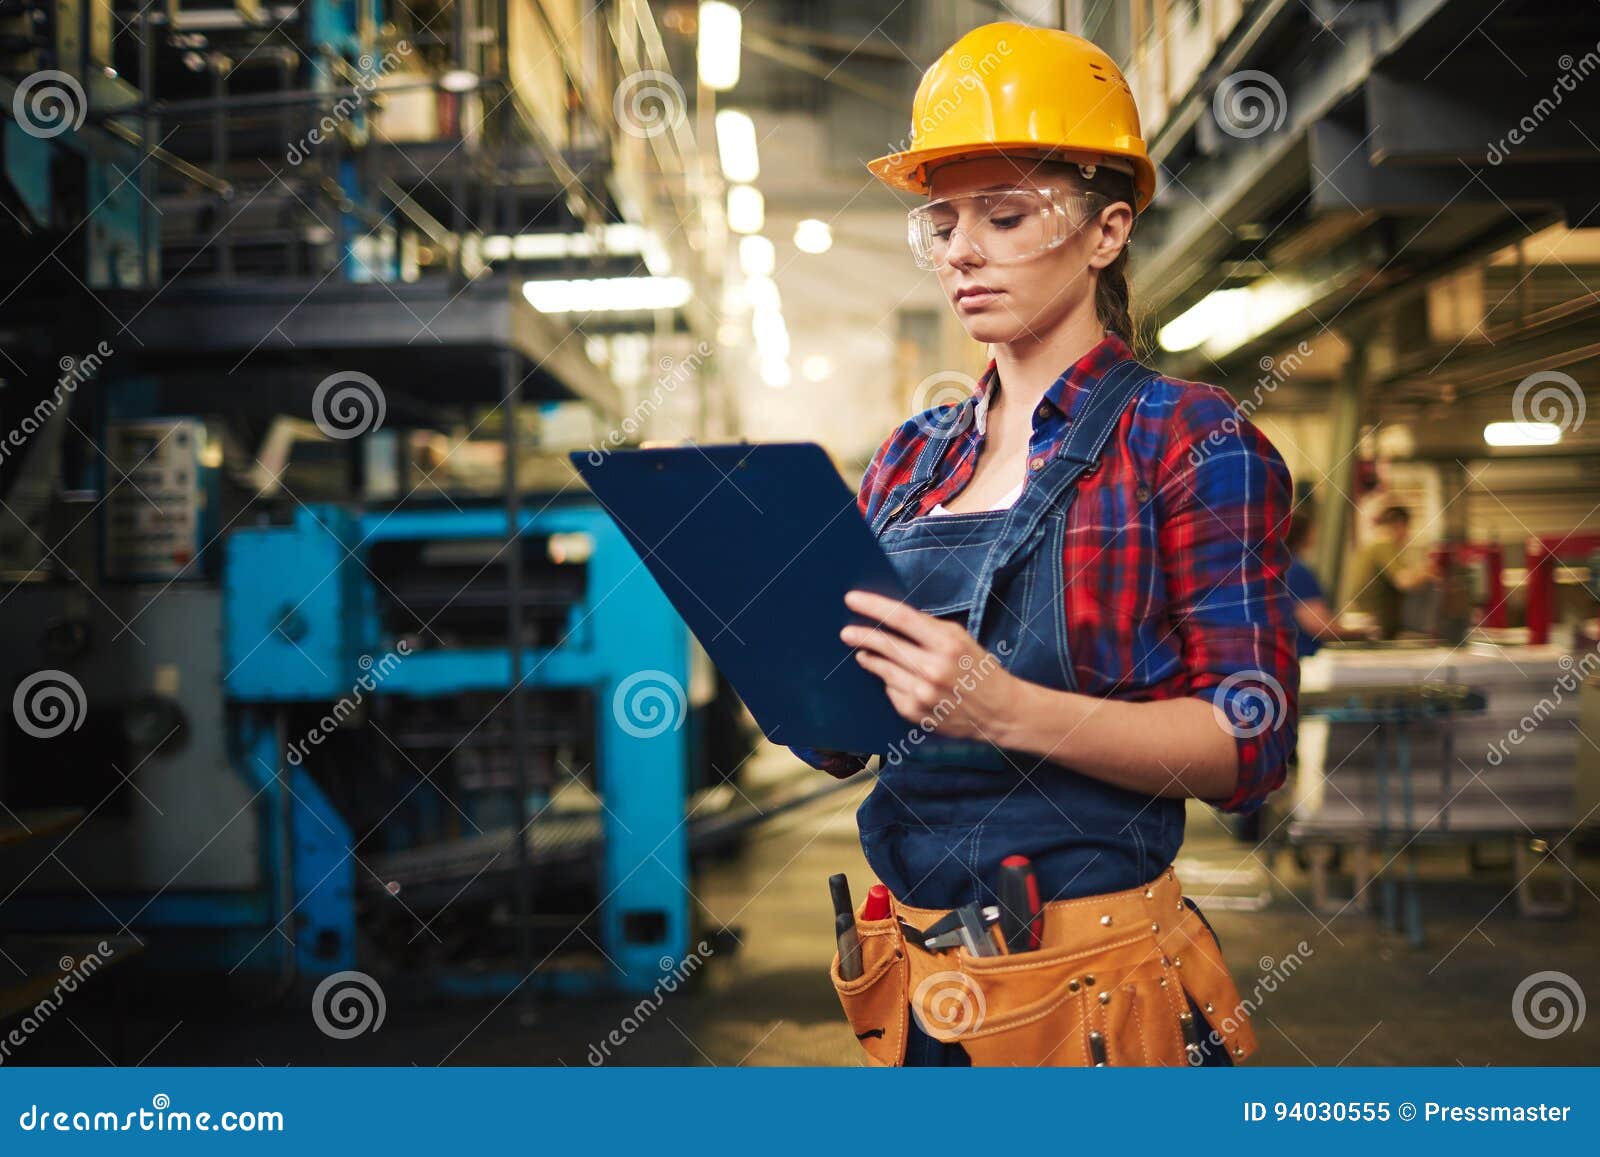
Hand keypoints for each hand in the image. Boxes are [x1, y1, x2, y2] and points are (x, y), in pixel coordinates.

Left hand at [840, 589, 1017, 740]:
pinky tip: (897, 679)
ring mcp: (922, 693)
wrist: (1000, 711)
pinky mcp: (916, 712)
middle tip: (846, 632)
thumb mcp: (961, 639)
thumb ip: (928, 629)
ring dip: (870, 658)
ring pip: (882, 669)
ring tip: (863, 653)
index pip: (901, 618)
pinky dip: (890, 682)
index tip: (852, 599)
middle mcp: (933, 668)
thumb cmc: (979, 669)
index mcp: (947, 643)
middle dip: (862, 635)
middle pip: (885, 644)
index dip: (873, 606)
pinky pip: (891, 691)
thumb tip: (890, 619)